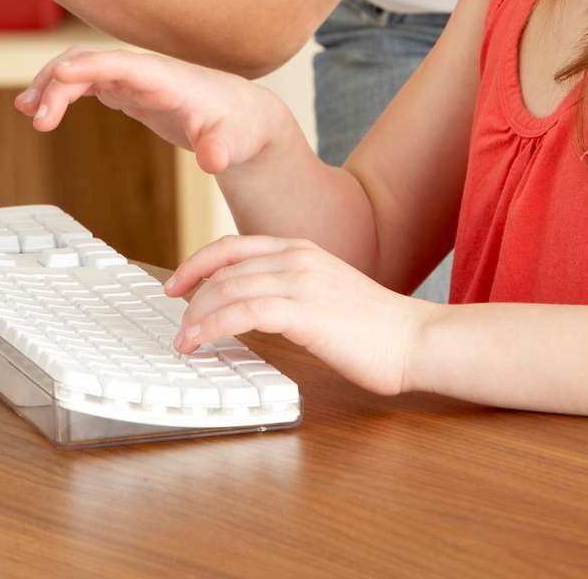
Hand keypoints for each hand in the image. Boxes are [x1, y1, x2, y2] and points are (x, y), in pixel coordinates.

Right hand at [15, 48, 289, 173]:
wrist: (244, 118)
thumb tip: (214, 161)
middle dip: (59, 82)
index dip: (90, 65)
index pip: (122, 63)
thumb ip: (221, 149)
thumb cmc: (238, 126)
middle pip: (91, 62)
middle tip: (38, 119)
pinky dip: (61, 92)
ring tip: (27, 112)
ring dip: (52, 84)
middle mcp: (145, 71)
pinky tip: (41, 111)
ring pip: (82, 68)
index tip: (59, 74)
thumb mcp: (234, 141)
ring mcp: (134, 79)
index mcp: (166, 78)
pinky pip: (86, 82)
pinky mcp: (128, 91)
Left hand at [163, 235, 437, 395]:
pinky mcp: (303, 310)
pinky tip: (199, 341)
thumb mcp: (325, 296)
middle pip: (225, 267)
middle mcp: (296, 257)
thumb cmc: (374, 328)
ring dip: (196, 315)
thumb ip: (292, 293)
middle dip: (191, 293)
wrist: (414, 339)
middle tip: (173, 320)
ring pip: (228, 288)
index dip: (198, 263)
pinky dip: (212, 325)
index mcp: (301, 249)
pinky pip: (242, 311)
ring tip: (181, 339)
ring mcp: (300, 281)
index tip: (175, 284)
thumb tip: (254, 310)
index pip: (234, 246)